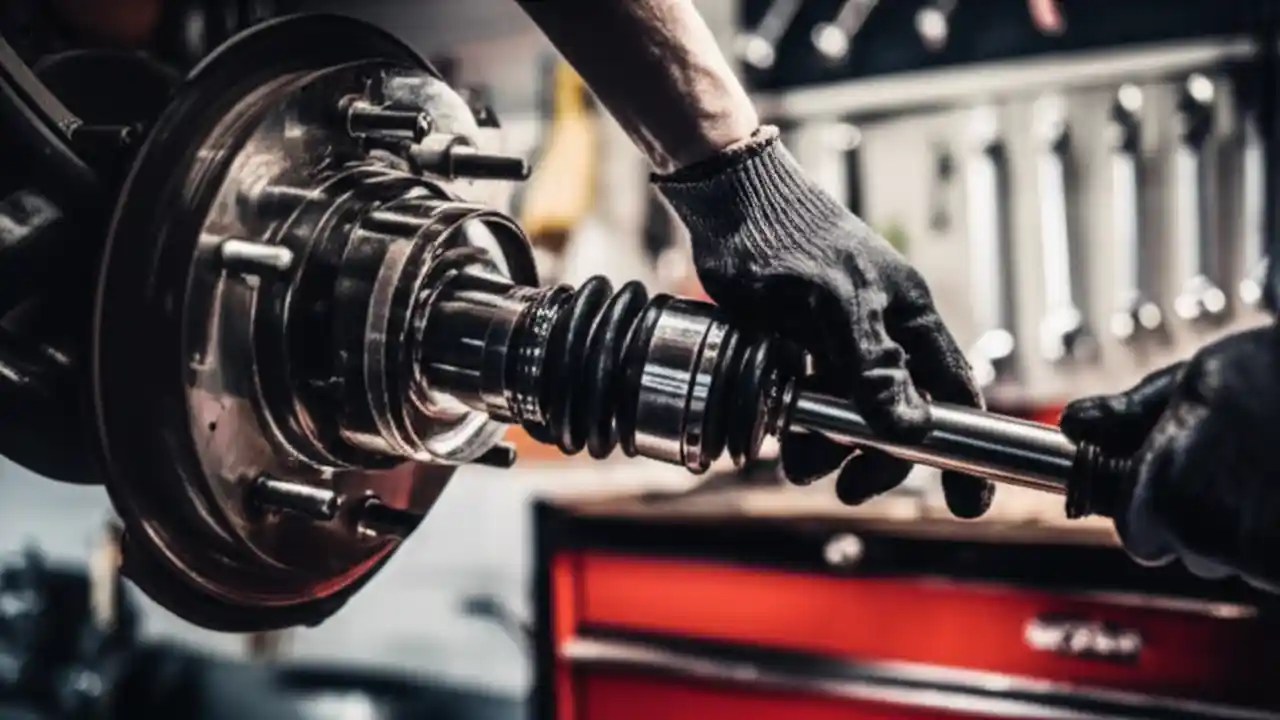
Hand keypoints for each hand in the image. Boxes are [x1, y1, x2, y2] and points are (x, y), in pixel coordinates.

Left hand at [655, 128, 992, 517]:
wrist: (728, 200)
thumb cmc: (789, 237)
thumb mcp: (836, 303)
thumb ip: (872, 365)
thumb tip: (912, 428)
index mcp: (909, 317)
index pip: (953, 394)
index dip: (961, 449)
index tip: (967, 502)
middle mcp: (882, 331)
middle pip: (899, 414)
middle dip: (878, 457)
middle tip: (848, 487)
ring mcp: (839, 337)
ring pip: (850, 411)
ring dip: (829, 446)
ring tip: (797, 461)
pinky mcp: (797, 340)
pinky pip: (810, 397)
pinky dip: (800, 420)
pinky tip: (780, 431)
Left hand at [1060, 326, 1279, 590]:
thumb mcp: (1197, 377)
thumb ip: (1130, 411)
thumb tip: (1076, 424)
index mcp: (1163, 483)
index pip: (1132, 526)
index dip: (1148, 499)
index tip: (1171, 473)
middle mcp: (1201, 528)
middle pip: (1180, 544)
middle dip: (1197, 511)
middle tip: (1235, 462)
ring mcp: (1251, 553)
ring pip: (1228, 554)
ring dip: (1242, 523)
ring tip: (1269, 468)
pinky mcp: (1279, 566)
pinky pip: (1266, 561)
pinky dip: (1273, 535)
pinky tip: (1279, 489)